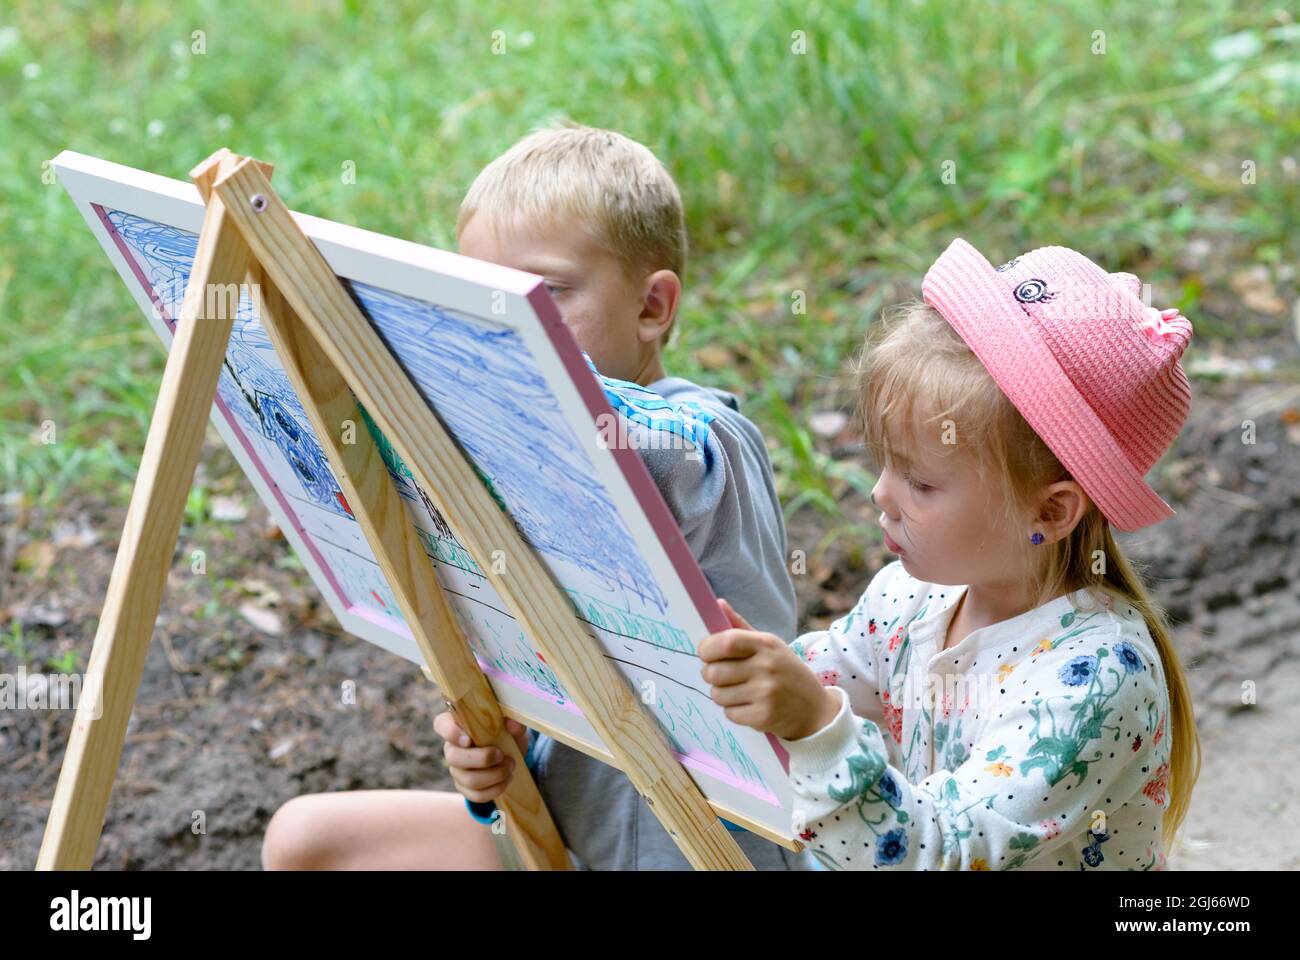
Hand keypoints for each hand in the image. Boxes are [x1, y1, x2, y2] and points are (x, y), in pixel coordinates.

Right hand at [434, 710, 530, 803]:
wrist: (511, 754)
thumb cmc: (506, 732)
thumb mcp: (511, 723)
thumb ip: (513, 721)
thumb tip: (514, 725)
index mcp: (458, 725)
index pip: (441, 725)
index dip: (451, 733)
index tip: (469, 740)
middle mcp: (452, 747)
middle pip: (453, 757)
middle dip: (482, 759)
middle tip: (501, 755)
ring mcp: (457, 770)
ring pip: (468, 779)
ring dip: (495, 775)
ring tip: (510, 766)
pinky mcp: (465, 788)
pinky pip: (476, 795)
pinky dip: (495, 789)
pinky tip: (507, 779)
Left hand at [698, 599, 841, 741]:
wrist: (814, 708)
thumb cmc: (785, 671)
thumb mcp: (769, 645)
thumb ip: (740, 627)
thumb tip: (717, 603)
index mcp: (765, 644)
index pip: (725, 642)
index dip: (707, 648)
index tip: (706, 653)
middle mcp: (766, 666)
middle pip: (713, 672)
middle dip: (710, 674)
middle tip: (722, 675)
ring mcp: (766, 693)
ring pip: (717, 695)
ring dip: (722, 694)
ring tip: (739, 691)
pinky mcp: (763, 716)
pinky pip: (729, 714)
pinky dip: (734, 711)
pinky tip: (749, 705)